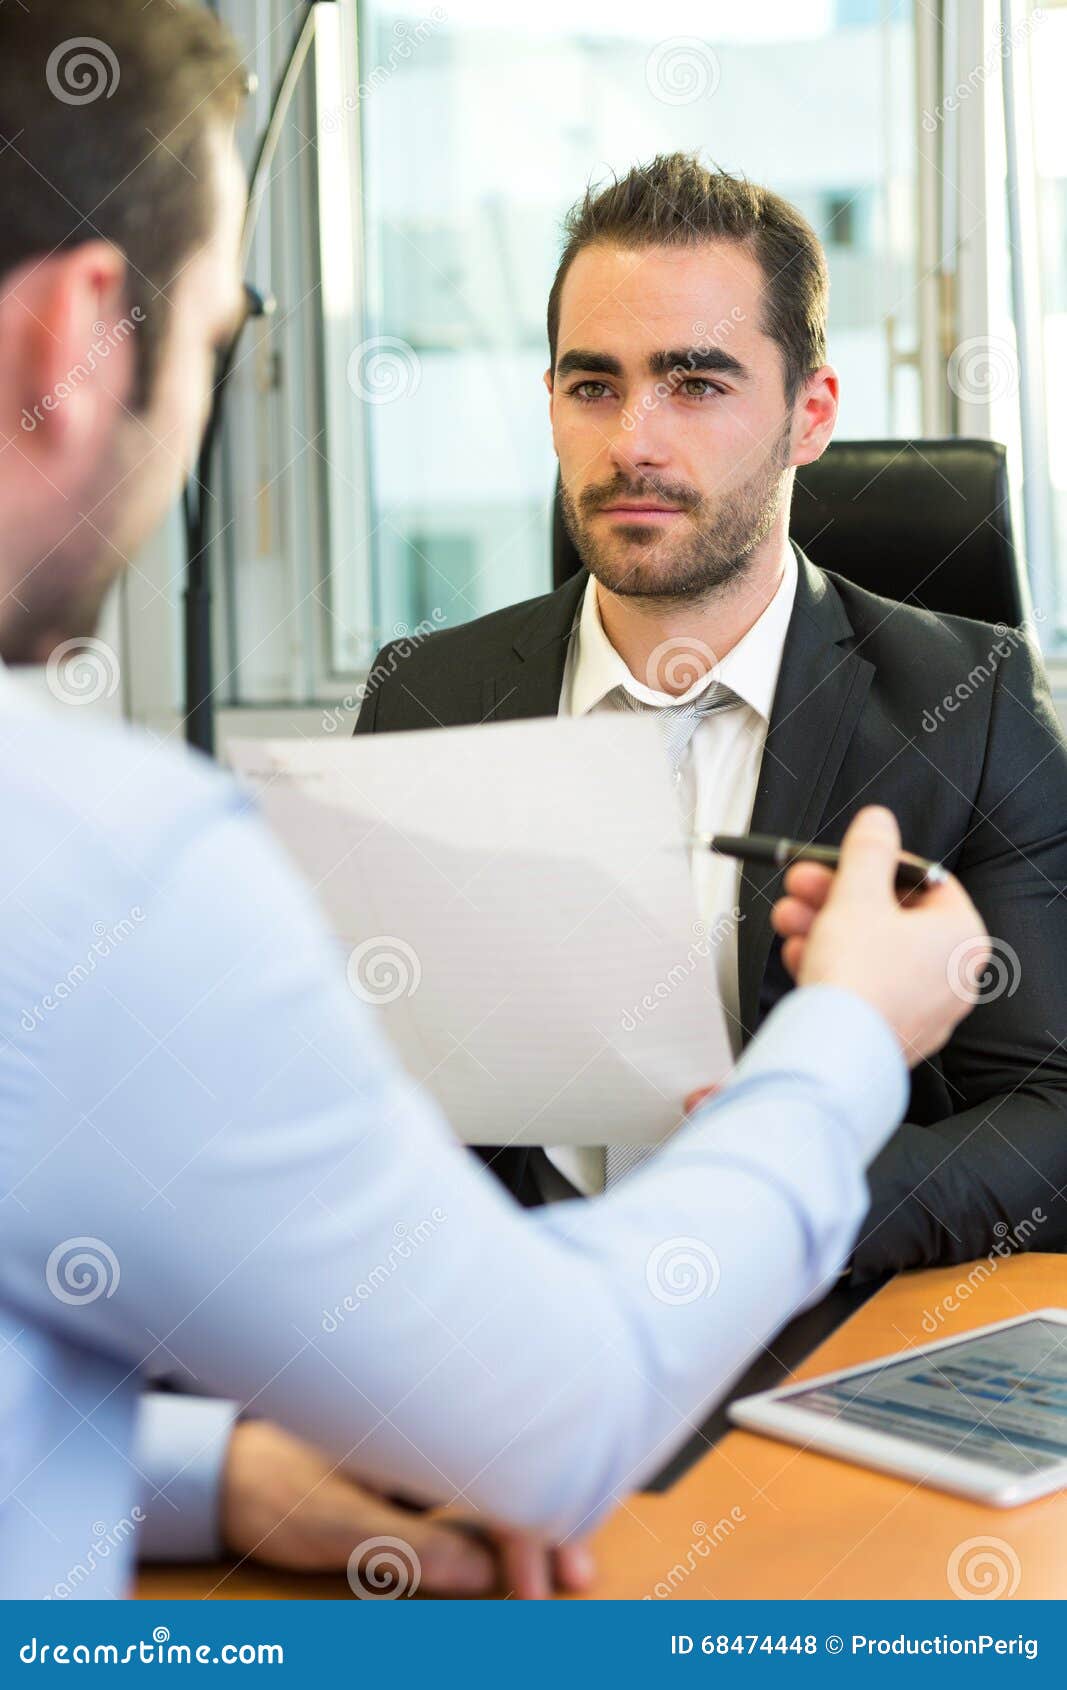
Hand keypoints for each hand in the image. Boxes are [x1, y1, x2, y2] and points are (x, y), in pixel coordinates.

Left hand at [221, 1420, 593, 1597]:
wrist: (222, 1470)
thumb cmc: (269, 1486)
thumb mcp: (333, 1523)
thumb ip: (409, 1546)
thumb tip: (485, 1574)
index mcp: (412, 1412)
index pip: (497, 1463)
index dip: (529, 1528)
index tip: (536, 1589)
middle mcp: (428, 1411)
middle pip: (517, 1454)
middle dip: (555, 1514)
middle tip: (579, 1580)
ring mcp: (428, 1430)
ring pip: (506, 1463)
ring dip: (538, 1511)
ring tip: (569, 1563)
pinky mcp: (424, 1454)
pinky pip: (484, 1473)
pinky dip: (513, 1509)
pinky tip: (529, 1541)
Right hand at [770, 806, 988, 1065]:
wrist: (833, 1053)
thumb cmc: (856, 976)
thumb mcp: (857, 894)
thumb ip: (869, 850)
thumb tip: (879, 821)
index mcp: (962, 936)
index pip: (924, 881)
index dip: (876, 863)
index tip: (841, 859)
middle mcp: (954, 975)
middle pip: (890, 916)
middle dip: (835, 896)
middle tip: (800, 883)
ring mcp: (926, 1008)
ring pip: (871, 952)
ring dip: (823, 928)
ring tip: (786, 920)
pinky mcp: (894, 1031)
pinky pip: (864, 986)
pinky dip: (832, 968)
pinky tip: (799, 957)